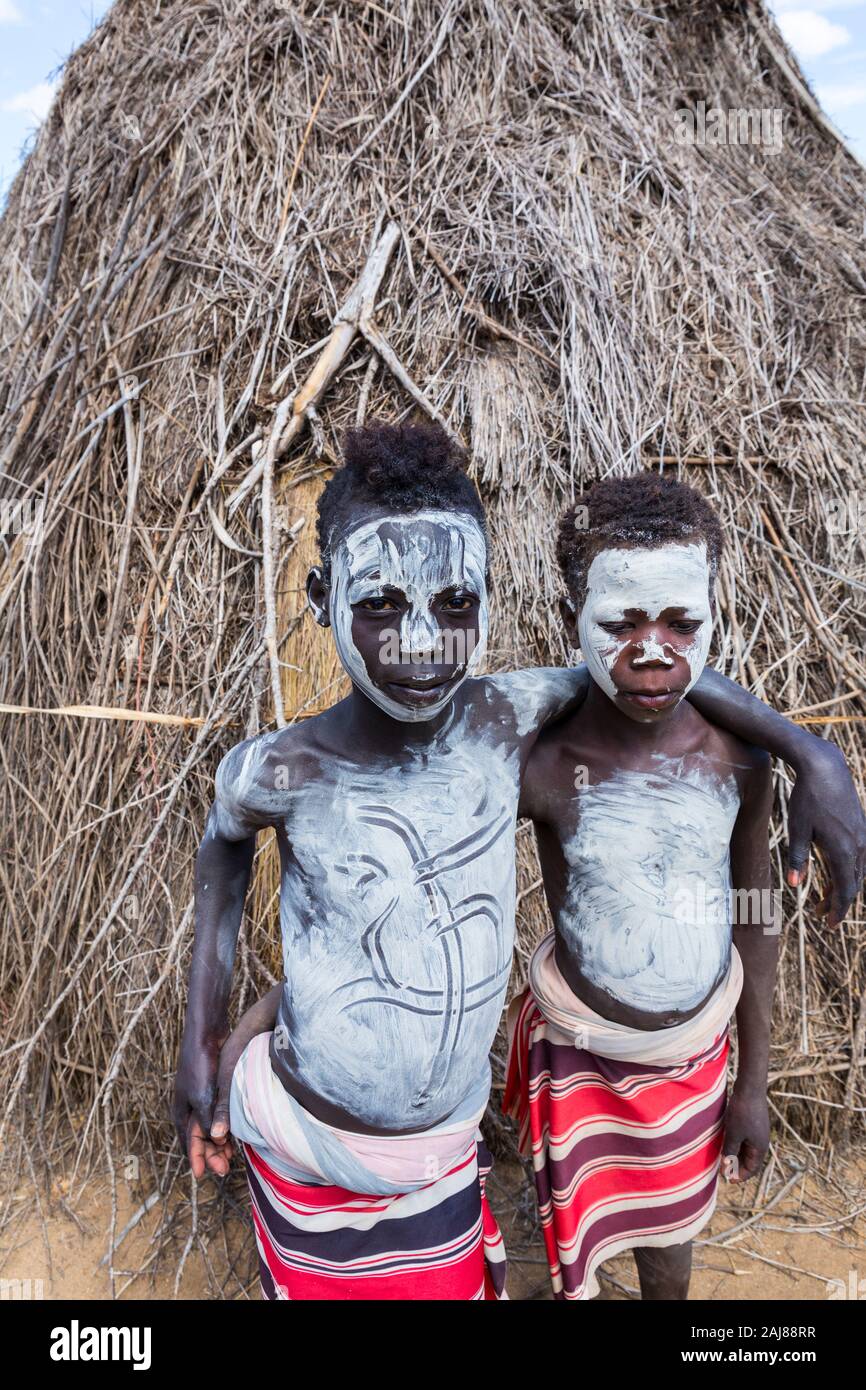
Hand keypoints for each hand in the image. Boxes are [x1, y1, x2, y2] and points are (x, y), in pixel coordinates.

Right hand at [173, 1035, 227, 1179]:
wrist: (205, 1034)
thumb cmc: (200, 1064)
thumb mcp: (203, 1095)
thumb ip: (208, 1119)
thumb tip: (216, 1140)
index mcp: (181, 1113)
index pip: (189, 1143)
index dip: (197, 1160)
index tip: (203, 1176)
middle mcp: (188, 1109)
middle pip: (200, 1139)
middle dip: (211, 1155)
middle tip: (225, 1169)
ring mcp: (199, 1099)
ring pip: (209, 1129)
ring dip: (219, 1143)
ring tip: (232, 1156)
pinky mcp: (211, 1091)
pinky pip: (216, 1116)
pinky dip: (224, 1127)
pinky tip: (235, 1134)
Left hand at [722, 1085, 768, 1182]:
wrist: (750, 1088)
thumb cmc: (742, 1112)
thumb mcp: (733, 1134)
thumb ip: (730, 1152)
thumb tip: (727, 1169)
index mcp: (760, 1148)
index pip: (751, 1169)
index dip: (740, 1176)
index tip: (728, 1180)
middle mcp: (761, 1142)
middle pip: (749, 1160)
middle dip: (737, 1166)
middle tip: (722, 1169)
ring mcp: (758, 1132)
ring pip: (746, 1149)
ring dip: (735, 1154)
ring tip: (722, 1157)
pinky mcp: (753, 1123)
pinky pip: (745, 1139)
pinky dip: (736, 1143)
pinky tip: (725, 1141)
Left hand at [786, 738, 865, 925]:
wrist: (825, 768)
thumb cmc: (807, 799)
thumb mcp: (797, 830)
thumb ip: (797, 859)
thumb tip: (794, 885)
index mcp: (843, 850)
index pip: (845, 891)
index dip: (838, 909)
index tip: (828, 923)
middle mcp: (859, 846)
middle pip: (853, 884)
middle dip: (837, 901)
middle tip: (820, 914)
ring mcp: (864, 836)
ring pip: (857, 872)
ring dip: (842, 886)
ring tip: (822, 897)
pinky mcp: (862, 827)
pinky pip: (859, 857)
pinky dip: (847, 870)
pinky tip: (833, 873)